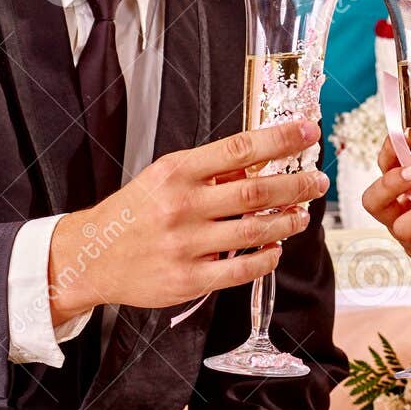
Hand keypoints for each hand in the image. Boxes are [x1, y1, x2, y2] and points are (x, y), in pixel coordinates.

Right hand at [47, 120, 327, 323]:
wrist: (91, 255)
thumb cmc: (135, 212)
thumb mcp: (164, 176)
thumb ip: (210, 170)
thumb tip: (262, 159)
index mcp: (177, 172)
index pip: (240, 149)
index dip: (280, 138)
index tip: (308, 131)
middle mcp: (182, 206)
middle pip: (257, 192)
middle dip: (297, 185)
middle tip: (318, 181)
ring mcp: (185, 245)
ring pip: (255, 232)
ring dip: (288, 222)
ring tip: (302, 215)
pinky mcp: (188, 278)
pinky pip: (242, 270)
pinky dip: (267, 259)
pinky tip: (276, 249)